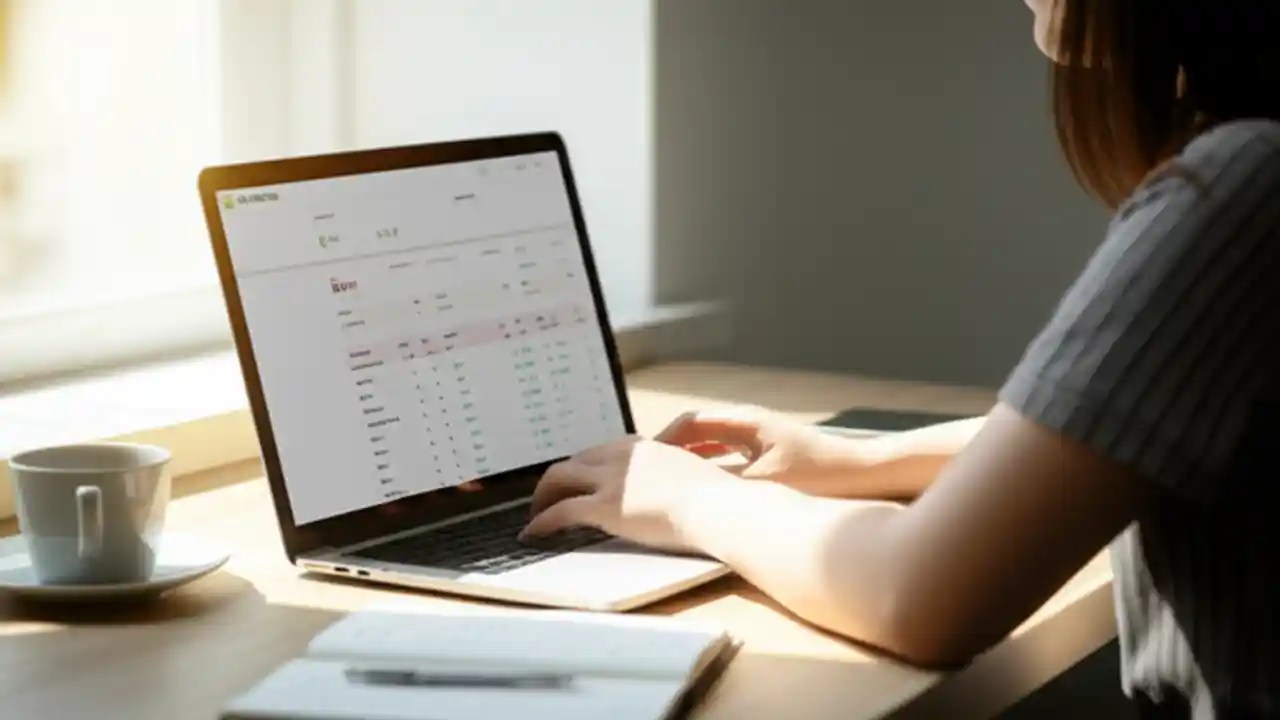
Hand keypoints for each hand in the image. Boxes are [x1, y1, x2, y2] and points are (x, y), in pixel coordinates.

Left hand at [521, 436, 736, 551]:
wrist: (719, 508)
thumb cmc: (718, 501)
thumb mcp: (692, 478)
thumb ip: (673, 480)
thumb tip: (674, 496)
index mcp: (645, 447)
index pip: (602, 451)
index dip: (585, 466)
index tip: (579, 479)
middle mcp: (623, 456)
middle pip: (576, 460)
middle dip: (558, 479)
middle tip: (548, 497)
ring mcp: (611, 479)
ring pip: (560, 478)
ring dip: (542, 496)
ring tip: (534, 514)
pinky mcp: (604, 506)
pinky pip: (560, 512)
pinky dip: (541, 522)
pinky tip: (533, 534)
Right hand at [656, 406, 857, 495]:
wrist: (864, 473)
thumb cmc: (818, 476)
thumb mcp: (764, 484)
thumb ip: (722, 484)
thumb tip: (686, 488)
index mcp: (743, 422)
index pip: (689, 423)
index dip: (662, 442)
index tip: (643, 464)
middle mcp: (748, 423)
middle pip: (696, 430)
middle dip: (670, 450)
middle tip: (648, 474)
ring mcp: (760, 436)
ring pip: (712, 443)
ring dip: (689, 459)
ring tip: (667, 482)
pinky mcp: (770, 451)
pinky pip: (727, 454)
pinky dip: (710, 467)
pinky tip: (704, 489)